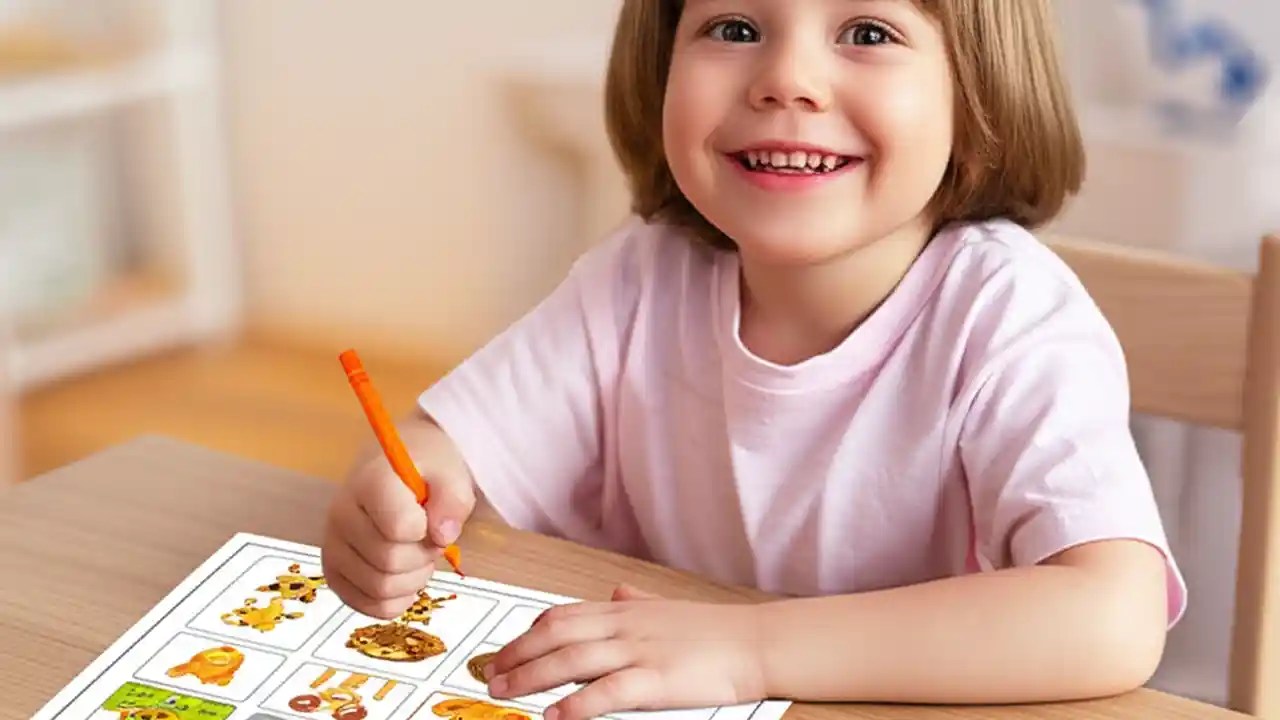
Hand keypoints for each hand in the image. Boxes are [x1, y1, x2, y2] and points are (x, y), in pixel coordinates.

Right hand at [322, 417, 475, 618]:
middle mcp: (341, 514)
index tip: (431, 514)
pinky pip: (366, 606)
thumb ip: (454, 501)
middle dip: (423, 556)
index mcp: (369, 483)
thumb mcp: (451, 474)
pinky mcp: (334, 573)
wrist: (396, 472)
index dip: (427, 529)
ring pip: (379, 590)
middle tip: (428, 537)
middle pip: (390, 562)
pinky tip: (404, 578)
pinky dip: (395, 601)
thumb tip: (442, 535)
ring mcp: (332, 546)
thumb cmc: (425, 471)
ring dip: (412, 580)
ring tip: (416, 554)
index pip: (400, 527)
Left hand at [484, 584, 767, 719]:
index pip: (562, 615)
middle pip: (556, 636)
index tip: (505, 649)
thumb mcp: (668, 607)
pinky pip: (606, 691)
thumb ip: (638, 601)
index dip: (527, 632)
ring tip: (504, 692)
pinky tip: (554, 716)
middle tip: (490, 676)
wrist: (755, 642)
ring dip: (531, 677)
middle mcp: (624, 626)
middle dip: (517, 655)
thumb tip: (617, 591)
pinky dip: (576, 704)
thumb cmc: (715, 630)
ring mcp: (638, 651)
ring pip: (571, 660)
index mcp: (625, 609)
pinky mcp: (656, 680)